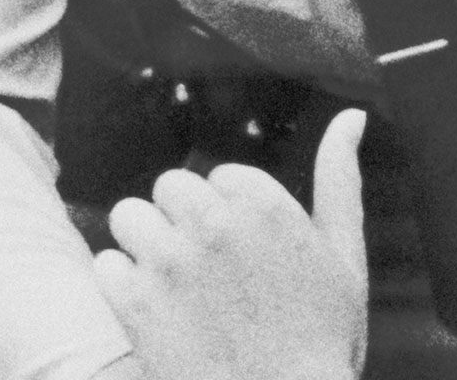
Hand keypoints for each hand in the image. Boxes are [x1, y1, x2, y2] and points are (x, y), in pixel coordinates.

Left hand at [95, 109, 368, 379]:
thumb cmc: (322, 341)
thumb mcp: (345, 255)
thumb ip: (340, 178)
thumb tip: (351, 116)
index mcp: (265, 204)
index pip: (221, 176)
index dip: (232, 215)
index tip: (247, 257)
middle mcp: (213, 223)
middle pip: (171, 187)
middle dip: (184, 221)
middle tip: (209, 271)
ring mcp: (169, 262)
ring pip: (130, 217)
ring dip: (146, 246)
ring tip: (176, 287)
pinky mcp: (133, 303)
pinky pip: (105, 265)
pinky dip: (123, 288)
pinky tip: (157, 314)